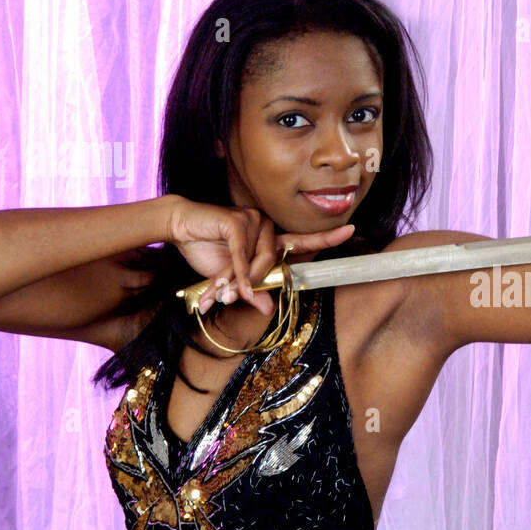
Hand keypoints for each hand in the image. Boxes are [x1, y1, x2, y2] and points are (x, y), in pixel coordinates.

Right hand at [165, 197, 354, 313]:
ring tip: (222, 289)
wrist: (180, 228)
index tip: (350, 230)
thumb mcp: (231, 278)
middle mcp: (265, 228)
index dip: (326, 237)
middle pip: (274, 262)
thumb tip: (267, 309)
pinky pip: (243, 252)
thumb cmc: (207, 250)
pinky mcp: (236, 220)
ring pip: (260, 259)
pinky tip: (225, 281)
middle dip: (254, 283)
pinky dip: (237, 270)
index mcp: (269, 241)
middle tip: (232, 296)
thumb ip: (251, 289)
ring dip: (241, 279)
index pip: (302, 241)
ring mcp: (252, 220)